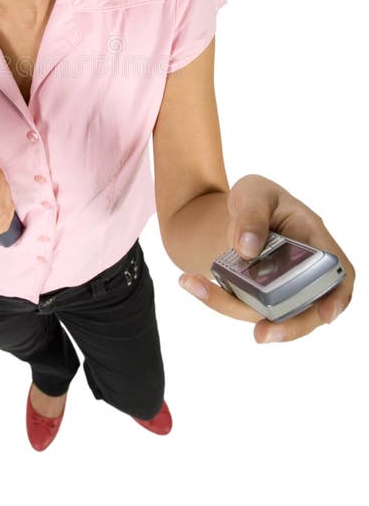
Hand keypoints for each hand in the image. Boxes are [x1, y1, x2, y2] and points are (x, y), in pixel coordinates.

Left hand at [177, 174, 354, 343]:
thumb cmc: (254, 198)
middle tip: (260, 335)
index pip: (338, 271)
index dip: (337, 296)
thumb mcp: (252, 192)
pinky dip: (216, 298)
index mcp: (314, 237)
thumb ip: (252, 214)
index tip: (325, 314)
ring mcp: (282, 288)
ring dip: (233, 308)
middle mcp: (303, 269)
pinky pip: (242, 306)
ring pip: (268, 312)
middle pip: (307, 307)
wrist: (231, 211)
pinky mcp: (259, 297)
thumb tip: (249, 250)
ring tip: (195, 284)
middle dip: (288, 325)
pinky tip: (189, 281)